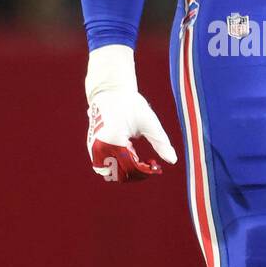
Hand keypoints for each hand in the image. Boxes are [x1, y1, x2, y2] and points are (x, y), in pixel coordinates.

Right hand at [85, 45, 177, 181]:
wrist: (110, 91)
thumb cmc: (131, 104)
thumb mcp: (150, 122)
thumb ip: (161, 142)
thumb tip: (173, 161)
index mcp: (113, 140)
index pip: (130, 168)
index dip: (145, 172)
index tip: (157, 167)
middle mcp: (100, 146)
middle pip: (119, 175)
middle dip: (135, 174)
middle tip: (149, 163)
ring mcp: (93, 146)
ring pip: (109, 173)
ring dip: (124, 171)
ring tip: (137, 157)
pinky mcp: (91, 146)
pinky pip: (103, 164)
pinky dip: (116, 164)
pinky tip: (129, 152)